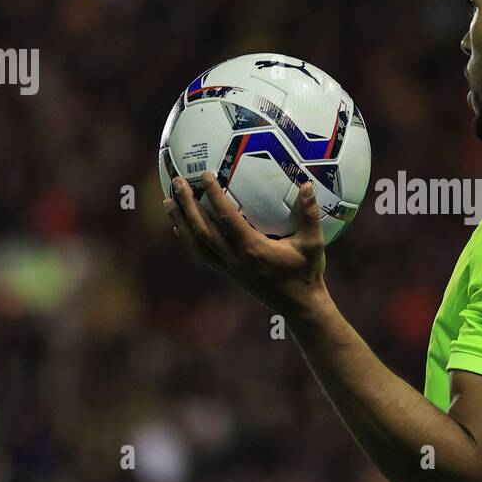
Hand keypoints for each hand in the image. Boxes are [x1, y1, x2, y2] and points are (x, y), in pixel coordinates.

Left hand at [164, 172, 328, 317]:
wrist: (299, 306)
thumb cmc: (307, 272)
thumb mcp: (313, 243)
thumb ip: (310, 214)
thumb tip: (307, 185)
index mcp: (254, 249)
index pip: (227, 218)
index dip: (214, 196)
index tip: (205, 175)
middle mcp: (236, 259)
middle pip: (203, 230)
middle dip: (187, 205)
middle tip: (178, 182)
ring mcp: (230, 269)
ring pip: (197, 243)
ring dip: (180, 221)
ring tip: (168, 201)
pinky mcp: (229, 274)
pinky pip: (202, 255)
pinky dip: (188, 239)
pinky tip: (180, 228)